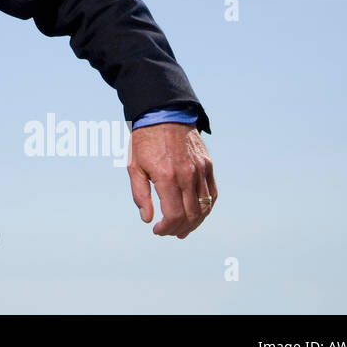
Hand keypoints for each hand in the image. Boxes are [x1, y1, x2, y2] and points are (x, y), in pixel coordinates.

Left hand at [127, 122, 215, 238]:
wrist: (163, 114)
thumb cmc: (145, 140)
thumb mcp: (134, 166)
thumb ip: (140, 194)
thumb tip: (147, 219)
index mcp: (167, 176)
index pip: (174, 215)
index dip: (167, 228)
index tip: (157, 230)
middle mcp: (187, 175)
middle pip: (191, 215)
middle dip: (179, 229)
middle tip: (168, 232)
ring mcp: (201, 171)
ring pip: (204, 207)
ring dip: (195, 223)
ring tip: (183, 229)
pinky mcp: (208, 166)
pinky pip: (212, 194)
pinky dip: (206, 208)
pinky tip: (196, 214)